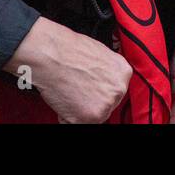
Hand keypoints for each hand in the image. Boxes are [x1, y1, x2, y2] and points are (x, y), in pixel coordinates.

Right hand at [5, 17, 131, 122]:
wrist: (50, 55)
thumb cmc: (68, 51)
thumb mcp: (100, 55)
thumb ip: (107, 73)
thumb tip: (103, 82)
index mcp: (123, 73)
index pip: (114, 91)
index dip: (99, 92)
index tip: (92, 91)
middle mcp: (118, 90)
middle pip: (106, 104)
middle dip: (91, 101)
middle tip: (76, 89)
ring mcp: (105, 105)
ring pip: (92, 115)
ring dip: (78, 109)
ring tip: (69, 91)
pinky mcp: (88, 117)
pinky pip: (76, 123)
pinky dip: (66, 116)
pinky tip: (63, 99)